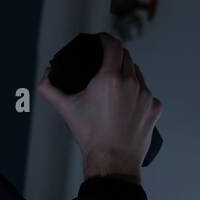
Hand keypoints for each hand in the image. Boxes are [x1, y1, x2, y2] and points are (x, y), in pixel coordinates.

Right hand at [36, 33, 162, 184]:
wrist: (113, 161)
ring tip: (116, 87)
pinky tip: (127, 105)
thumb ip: (50, 89)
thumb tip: (45, 77)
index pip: (113, 45)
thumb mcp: (66, 110)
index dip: (106, 39)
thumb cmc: (92, 137)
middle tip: (105, 64)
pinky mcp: (154, 107)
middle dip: (115, 56)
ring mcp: (146, 95)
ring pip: (137, 73)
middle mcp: (131, 83)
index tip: (102, 40)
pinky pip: (147, 92)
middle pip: (126, 56)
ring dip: (127, 74)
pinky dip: (137, 94)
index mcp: (109, 79)